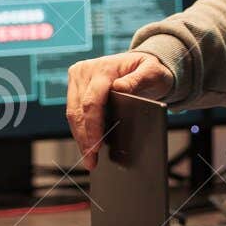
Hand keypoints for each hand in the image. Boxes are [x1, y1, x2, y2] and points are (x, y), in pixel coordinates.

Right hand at [65, 51, 173, 170]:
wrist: (144, 65)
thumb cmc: (150, 70)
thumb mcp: (153, 73)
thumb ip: (138, 79)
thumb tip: (120, 89)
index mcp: (103, 67)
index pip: (92, 101)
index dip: (93, 126)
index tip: (97, 145)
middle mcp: (86, 70)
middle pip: (79, 110)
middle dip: (84, 138)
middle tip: (91, 160)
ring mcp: (78, 77)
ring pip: (73, 113)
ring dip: (80, 137)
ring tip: (89, 158)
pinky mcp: (76, 86)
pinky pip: (74, 112)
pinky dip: (80, 130)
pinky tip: (87, 145)